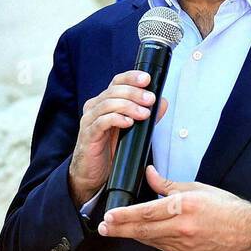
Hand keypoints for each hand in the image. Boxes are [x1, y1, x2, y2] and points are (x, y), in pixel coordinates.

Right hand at [69, 71, 168, 205]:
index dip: (131, 78)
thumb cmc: (110, 148)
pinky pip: (101, 122)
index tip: (147, 79)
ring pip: (108, 104)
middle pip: (114, 91)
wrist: (92, 173)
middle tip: (150, 99)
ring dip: (128, 106)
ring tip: (143, 113)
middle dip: (134, 93)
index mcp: (105, 102)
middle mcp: (95, 107)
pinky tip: (128, 122)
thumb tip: (162, 102)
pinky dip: (116, 119)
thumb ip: (146, 115)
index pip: (117, 82)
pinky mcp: (88, 134)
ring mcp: (90, 120)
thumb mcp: (132, 129)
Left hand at [98, 164, 250, 250]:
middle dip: (120, 229)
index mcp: (184, 207)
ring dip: (133, 236)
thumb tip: (150, 174)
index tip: (110, 216)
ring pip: (150, 241)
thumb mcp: (197, 188)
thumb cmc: (226, 208)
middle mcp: (181, 228)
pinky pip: (163, 249)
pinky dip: (151, 242)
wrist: (247, 232)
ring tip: (117, 231)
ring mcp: (184, 245)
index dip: (125, 215)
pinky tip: (143, 237)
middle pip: (142, 231)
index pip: (146, 212)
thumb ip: (168, 185)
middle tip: (104, 228)